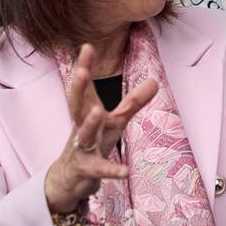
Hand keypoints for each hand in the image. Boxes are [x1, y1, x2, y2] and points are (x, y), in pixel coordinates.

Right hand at [43, 44, 158, 213]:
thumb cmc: (93, 143)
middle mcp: (80, 126)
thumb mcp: (115, 122)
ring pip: (84, 134)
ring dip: (90, 123)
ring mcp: (81, 148)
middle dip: (77, 88)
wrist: (70, 178)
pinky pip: (100, 169)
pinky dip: (112, 170)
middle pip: (76, 105)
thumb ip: (133, 102)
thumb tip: (154, 80)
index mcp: (86, 112)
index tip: (87, 46)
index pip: (84, 87)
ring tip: (98, 111)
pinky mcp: (87, 169)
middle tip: (80, 71)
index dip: (84, 67)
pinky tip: (126, 171)